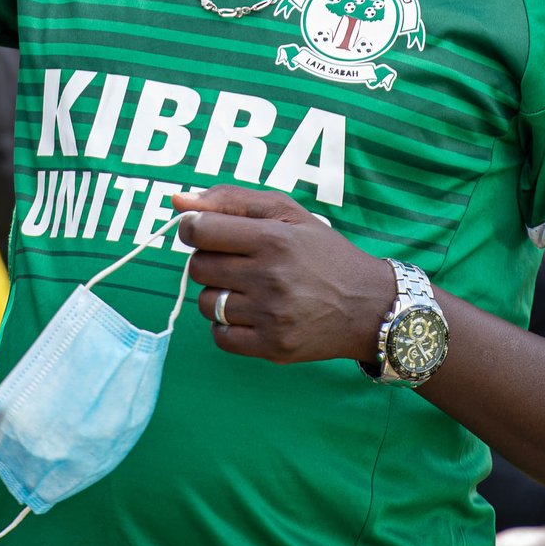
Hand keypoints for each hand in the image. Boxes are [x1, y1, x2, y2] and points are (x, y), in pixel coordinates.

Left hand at [173, 185, 394, 363]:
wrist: (368, 305)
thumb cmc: (322, 252)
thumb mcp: (286, 211)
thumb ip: (230, 199)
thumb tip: (177, 200)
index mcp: (272, 238)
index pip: (199, 231)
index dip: (192, 228)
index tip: (204, 231)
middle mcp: (270, 276)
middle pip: (198, 267)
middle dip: (209, 260)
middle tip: (236, 260)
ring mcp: (270, 315)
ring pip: (206, 303)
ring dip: (217, 293)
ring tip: (246, 287)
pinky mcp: (272, 346)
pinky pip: (219, 337)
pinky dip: (226, 325)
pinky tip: (249, 313)